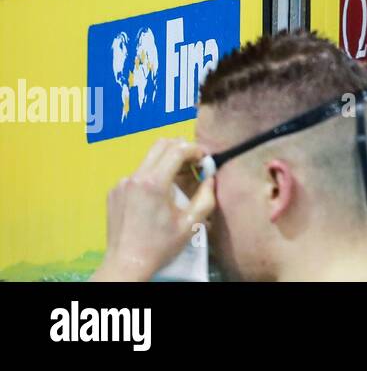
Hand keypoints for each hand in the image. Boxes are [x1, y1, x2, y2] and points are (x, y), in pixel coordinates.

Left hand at [91, 138, 214, 281]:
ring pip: (148, 159)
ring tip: (177, 181)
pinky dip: (151, 176)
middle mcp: (135, 177)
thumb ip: (206, 197)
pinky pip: (137, 175)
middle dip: (181, 148)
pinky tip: (156, 196)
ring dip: (166, 162)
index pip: (177, 149)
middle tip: (193, 162)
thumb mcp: (191, 224)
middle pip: (161, 145)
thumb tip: (210, 178)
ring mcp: (121, 183)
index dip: (195, 149)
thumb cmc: (160, 245)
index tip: (204, 158)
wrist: (126, 263)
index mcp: (154, 183)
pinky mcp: (114, 192)